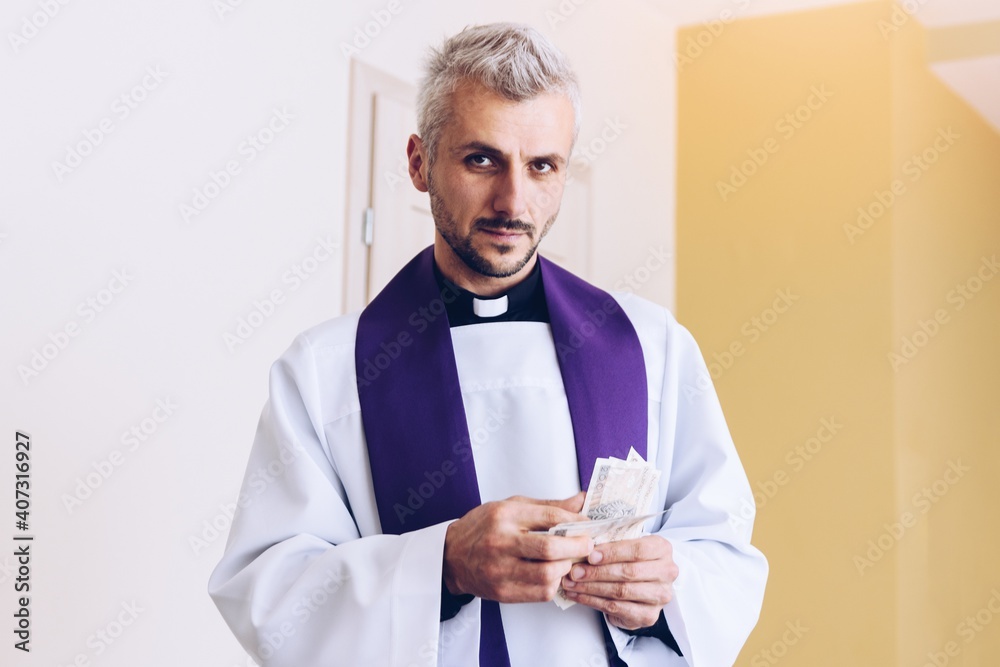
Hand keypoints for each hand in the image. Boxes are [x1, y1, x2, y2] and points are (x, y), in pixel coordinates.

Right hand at [443, 492, 593, 603]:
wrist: (452, 556)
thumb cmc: (483, 528)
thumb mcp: (512, 507)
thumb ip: (548, 506)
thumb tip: (581, 501)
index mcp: (504, 516)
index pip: (550, 517)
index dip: (575, 521)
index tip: (587, 524)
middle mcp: (501, 542)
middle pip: (550, 549)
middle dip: (577, 547)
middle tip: (587, 545)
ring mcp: (500, 570)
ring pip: (548, 575)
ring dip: (566, 568)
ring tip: (568, 560)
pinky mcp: (503, 591)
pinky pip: (540, 592)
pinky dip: (554, 584)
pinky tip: (553, 574)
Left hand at [560, 534, 677, 629]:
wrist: (644, 585)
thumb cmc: (631, 560)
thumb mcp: (626, 545)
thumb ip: (611, 543)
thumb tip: (583, 546)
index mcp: (662, 549)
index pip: (638, 550)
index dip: (612, 553)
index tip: (589, 555)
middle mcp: (667, 572)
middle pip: (628, 572)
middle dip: (597, 572)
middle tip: (575, 572)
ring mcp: (660, 596)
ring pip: (621, 591)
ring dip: (591, 588)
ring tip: (572, 584)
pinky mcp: (649, 615)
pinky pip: (617, 608)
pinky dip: (593, 602)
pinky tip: (579, 596)